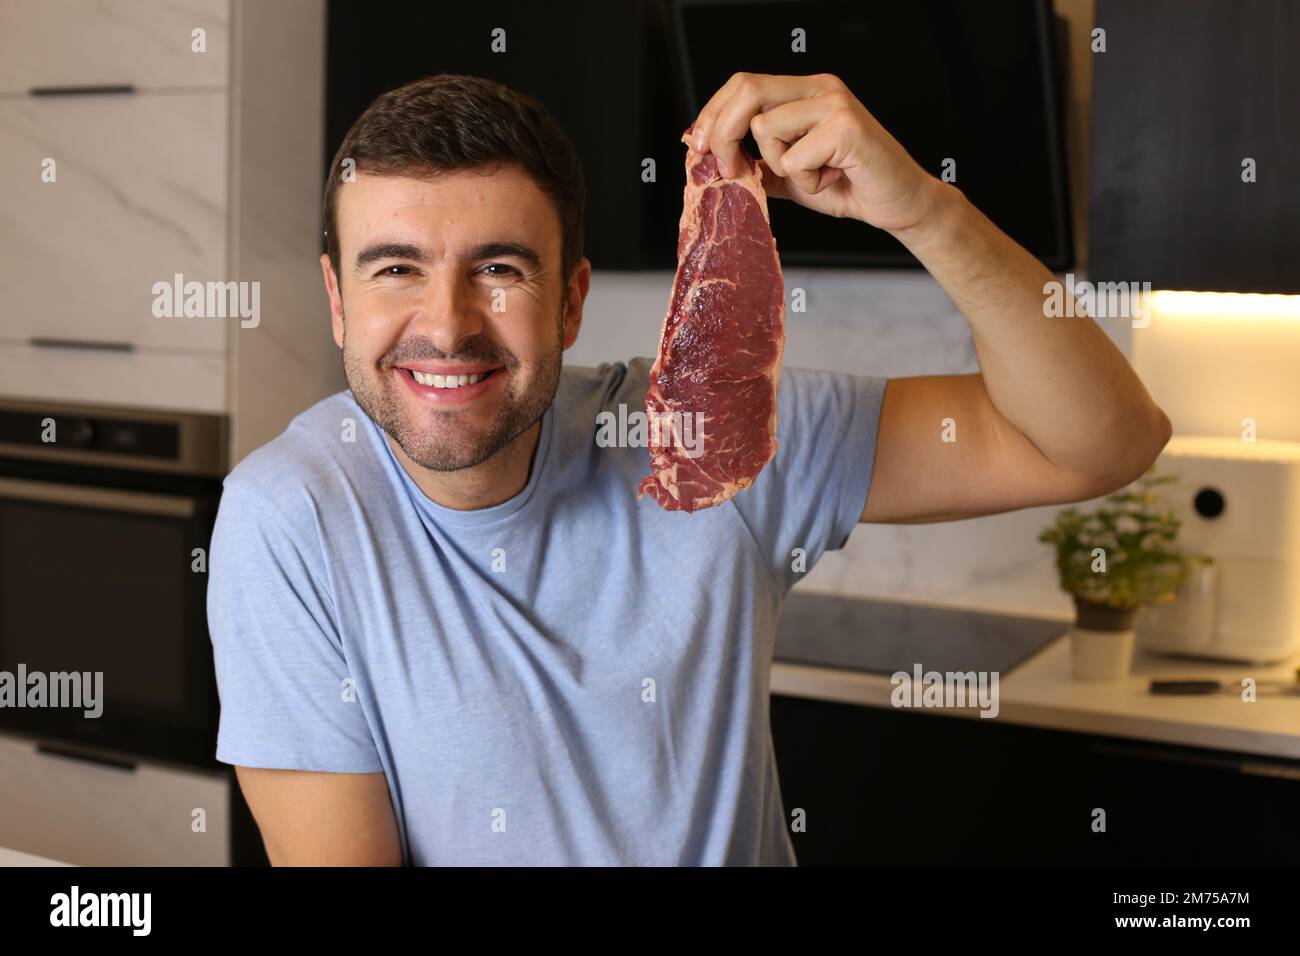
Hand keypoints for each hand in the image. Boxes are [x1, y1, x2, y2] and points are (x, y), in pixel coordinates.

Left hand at [691, 72, 938, 232]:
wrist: (897, 203)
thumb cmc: (846, 185)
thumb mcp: (788, 173)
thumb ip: (754, 159)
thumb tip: (707, 154)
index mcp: (803, 90)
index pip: (742, 84)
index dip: (712, 114)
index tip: (697, 147)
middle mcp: (819, 87)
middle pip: (747, 91)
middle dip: (723, 134)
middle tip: (729, 169)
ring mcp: (834, 103)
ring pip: (767, 129)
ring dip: (779, 166)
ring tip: (813, 174)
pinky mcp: (846, 127)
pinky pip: (794, 158)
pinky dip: (807, 181)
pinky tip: (832, 179)